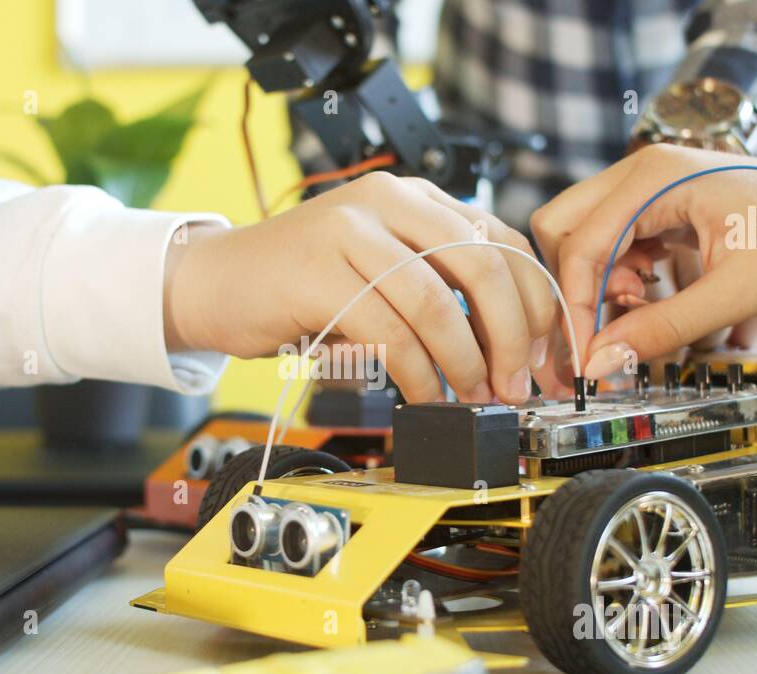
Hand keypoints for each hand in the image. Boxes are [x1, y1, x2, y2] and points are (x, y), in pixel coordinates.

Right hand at [163, 172, 554, 403]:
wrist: (214, 282)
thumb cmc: (300, 284)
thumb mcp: (380, 268)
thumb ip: (438, 284)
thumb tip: (509, 345)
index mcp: (414, 196)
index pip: (503, 240)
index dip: (534, 303)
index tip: (542, 355)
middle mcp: (387, 200)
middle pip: (483, 266)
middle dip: (512, 336)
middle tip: (516, 382)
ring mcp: (350, 231)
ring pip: (438, 304)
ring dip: (465, 363)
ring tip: (472, 396)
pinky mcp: (317, 272)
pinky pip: (389, 331)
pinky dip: (417, 374)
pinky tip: (423, 395)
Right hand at [530, 145, 756, 380]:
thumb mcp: (737, 292)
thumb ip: (662, 328)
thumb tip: (602, 362)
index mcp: (657, 177)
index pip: (580, 244)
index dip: (576, 307)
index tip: (584, 356)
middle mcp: (645, 172)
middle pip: (565, 228)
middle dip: (578, 284)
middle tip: (607, 324)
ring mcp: (652, 186)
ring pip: (587, 237)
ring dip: (603, 283)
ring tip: (646, 309)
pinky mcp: (664, 206)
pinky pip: (617, 243)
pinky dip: (625, 278)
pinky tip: (660, 296)